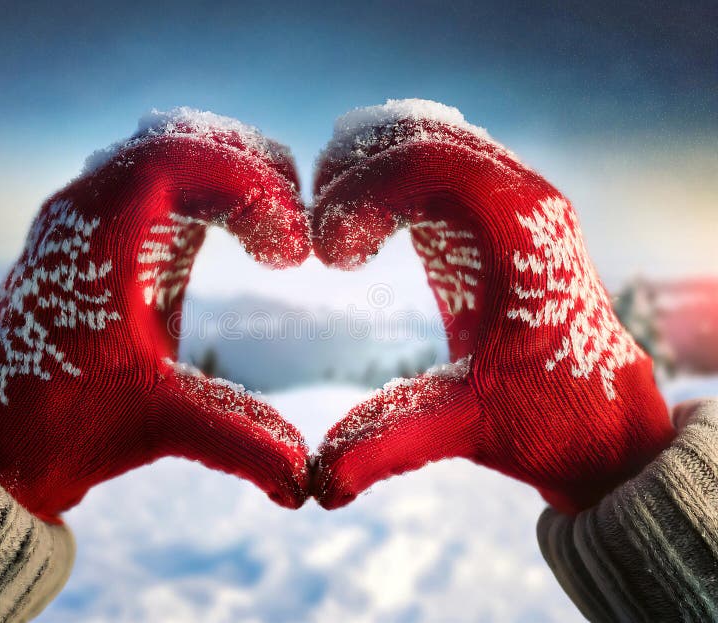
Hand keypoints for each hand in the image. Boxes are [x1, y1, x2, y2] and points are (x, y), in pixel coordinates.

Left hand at [0, 108, 311, 521]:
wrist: (1, 442)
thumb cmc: (66, 426)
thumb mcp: (159, 425)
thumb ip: (239, 439)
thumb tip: (308, 483)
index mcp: (97, 236)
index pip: (179, 158)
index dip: (250, 186)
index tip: (293, 248)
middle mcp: (88, 209)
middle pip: (179, 138)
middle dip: (252, 169)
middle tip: (295, 225)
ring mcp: (92, 216)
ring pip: (169, 149)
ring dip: (230, 174)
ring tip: (276, 226)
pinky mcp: (103, 235)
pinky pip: (161, 179)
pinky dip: (208, 190)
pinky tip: (242, 232)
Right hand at [311, 99, 674, 512]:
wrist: (602, 419)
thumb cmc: (550, 418)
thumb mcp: (468, 427)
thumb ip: (391, 441)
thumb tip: (316, 485)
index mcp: (523, 231)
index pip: (431, 160)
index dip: (362, 191)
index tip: (327, 252)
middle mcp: (521, 198)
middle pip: (421, 134)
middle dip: (353, 172)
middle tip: (316, 235)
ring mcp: (508, 201)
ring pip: (424, 139)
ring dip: (365, 170)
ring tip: (331, 232)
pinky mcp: (488, 218)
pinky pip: (430, 165)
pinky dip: (383, 181)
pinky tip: (357, 232)